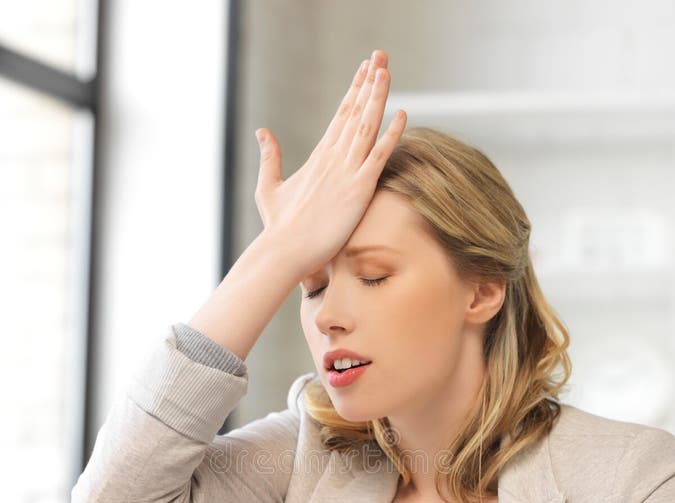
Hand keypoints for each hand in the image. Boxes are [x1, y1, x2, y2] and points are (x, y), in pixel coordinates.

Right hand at [253, 49, 406, 277]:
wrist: (284, 250)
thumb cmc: (278, 227)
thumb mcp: (269, 187)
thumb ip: (269, 157)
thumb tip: (262, 131)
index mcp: (318, 157)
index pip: (340, 116)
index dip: (354, 91)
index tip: (364, 69)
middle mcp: (333, 159)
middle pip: (355, 113)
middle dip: (368, 82)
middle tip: (380, 55)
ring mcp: (346, 173)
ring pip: (366, 127)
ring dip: (378, 97)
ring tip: (386, 69)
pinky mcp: (357, 190)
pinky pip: (379, 157)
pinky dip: (391, 135)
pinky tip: (403, 114)